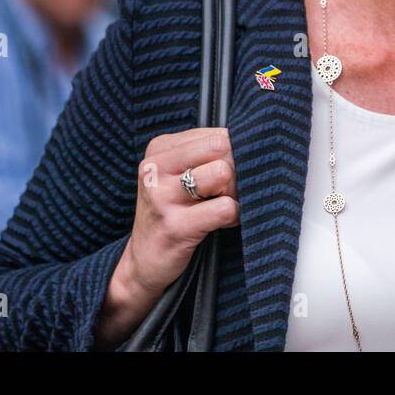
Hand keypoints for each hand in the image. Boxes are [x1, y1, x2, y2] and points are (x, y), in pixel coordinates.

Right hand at [95, 129, 238, 346]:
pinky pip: (226, 208)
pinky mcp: (175, 226)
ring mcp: (162, 197)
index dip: (232, 155)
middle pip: (222, 149)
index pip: (217, 134)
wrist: (143, 260)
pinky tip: (220, 223)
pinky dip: (234, 216)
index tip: (222, 174)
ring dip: (234, 193)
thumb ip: (207, 153)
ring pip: (223, 174)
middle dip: (235, 170)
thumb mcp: (178, 173)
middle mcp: (156, 168)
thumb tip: (251, 143)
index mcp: (160, 148)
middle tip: (225, 192)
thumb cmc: (172, 210)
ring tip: (221, 205)